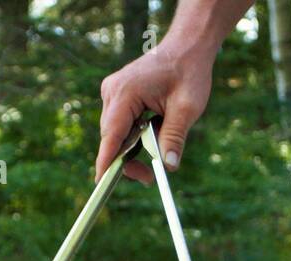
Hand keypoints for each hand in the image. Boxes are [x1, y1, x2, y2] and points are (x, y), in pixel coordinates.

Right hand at [96, 41, 214, 184]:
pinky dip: (133, 135)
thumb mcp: (187, 108)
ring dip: (132, 147)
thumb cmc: (189, 72)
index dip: (106, 161)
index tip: (101, 183)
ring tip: (156, 151)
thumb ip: (174, 137)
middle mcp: (113, 91)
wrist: (187, 47)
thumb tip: (169, 166)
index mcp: (126, 92)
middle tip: (149, 177)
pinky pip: (120, 124)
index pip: (111, 135)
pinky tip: (151, 132)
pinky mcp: (117, 95)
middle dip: (127, 160)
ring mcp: (112, 92)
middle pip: (112, 138)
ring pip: (115, 133)